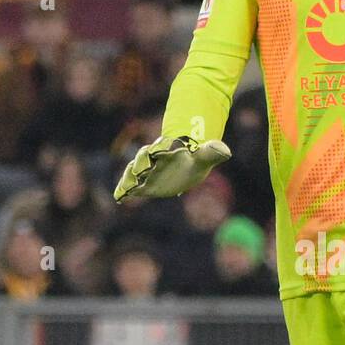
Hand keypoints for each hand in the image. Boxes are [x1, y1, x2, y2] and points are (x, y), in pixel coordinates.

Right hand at [114, 135, 230, 201]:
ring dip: (129, 178)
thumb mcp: (205, 156)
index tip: (156, 151)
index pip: (162, 146)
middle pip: (144, 157)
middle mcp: (155, 158)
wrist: (187, 166)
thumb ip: (212, 152)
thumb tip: (226, 150)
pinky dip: (123, 191)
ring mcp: (147, 171)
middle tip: (140, 170)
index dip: (159, 147)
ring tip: (124, 189)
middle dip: (141, 163)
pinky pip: (131, 186)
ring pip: (134, 171)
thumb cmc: (196, 159)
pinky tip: (118, 198)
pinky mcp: (144, 184)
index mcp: (169, 149)